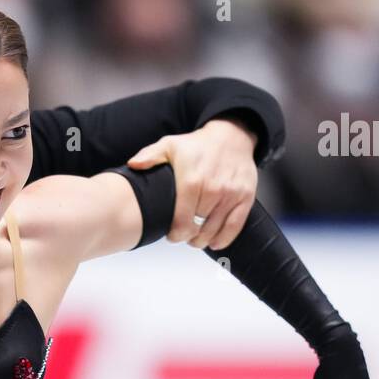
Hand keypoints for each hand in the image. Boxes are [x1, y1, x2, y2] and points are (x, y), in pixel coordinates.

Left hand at [126, 117, 258, 249]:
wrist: (231, 136)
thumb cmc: (198, 145)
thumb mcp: (170, 145)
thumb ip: (150, 156)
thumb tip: (133, 165)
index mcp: (191, 181)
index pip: (181, 221)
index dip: (175, 234)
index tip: (171, 235)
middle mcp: (213, 189)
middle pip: (197, 228)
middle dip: (188, 235)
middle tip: (182, 233)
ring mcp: (231, 194)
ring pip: (214, 230)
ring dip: (203, 239)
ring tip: (195, 239)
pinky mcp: (245, 197)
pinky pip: (235, 226)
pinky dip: (224, 239)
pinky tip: (214, 242)